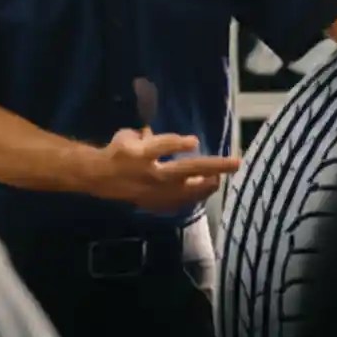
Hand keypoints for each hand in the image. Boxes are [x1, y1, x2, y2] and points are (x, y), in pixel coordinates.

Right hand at [91, 128, 241, 212]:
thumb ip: (146, 135)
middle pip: (187, 170)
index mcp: (141, 154)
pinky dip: (194, 196)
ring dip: (208, 183)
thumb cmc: (117, 151)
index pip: (163, 147)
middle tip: (235, 163)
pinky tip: (206, 191)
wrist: (101, 179)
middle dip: (214, 166)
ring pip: (189, 190)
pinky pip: (180, 201)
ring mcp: (155, 192)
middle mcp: (151, 174)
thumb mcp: (127, 136)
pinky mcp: (156, 203)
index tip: (195, 141)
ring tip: (223, 177)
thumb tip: (161, 133)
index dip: (179, 143)